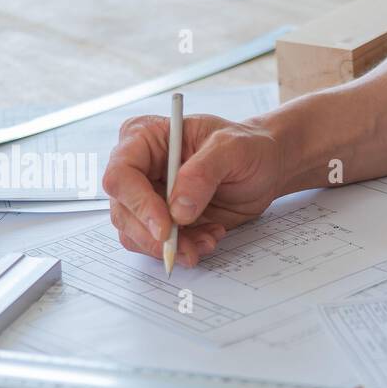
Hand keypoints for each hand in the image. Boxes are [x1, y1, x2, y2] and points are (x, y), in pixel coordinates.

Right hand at [102, 113, 282, 268]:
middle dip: (154, 236)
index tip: (166, 227)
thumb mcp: (231, 148)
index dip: (138, 204)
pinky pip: (160, 244)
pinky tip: (209, 237)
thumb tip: (177, 209)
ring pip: (137, 234)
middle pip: (123, 211)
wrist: (265, 167)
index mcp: (145, 138)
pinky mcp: (165, 220)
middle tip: (187, 248)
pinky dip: (183, 249)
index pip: (121, 175)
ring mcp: (150, 196)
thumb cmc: (246, 147)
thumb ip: (203, 173)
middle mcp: (140, 169)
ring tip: (208, 240)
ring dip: (171, 246)